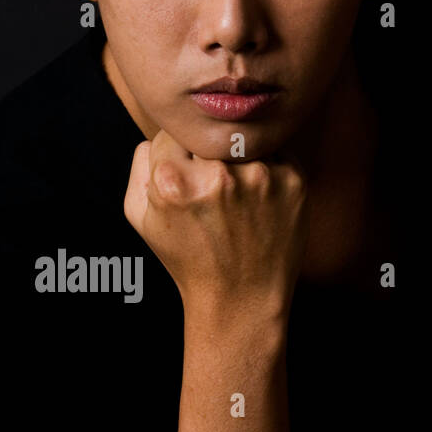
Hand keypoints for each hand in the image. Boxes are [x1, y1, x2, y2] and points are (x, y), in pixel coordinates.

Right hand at [123, 129, 308, 319]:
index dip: (176, 156)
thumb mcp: (140, 218)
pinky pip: (276, 153)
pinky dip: (268, 170)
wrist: (241, 300)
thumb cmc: (188, 259)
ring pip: (243, 140)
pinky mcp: (292, 181)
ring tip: (238, 200)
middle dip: (207, 156)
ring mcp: (259, 176)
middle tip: (214, 193)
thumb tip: (163, 130)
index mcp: (172, 182)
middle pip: (207, 134)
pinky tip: (260, 203)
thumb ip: (139, 165)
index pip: (171, 134)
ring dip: (239, 159)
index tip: (186, 182)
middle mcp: (217, 176)